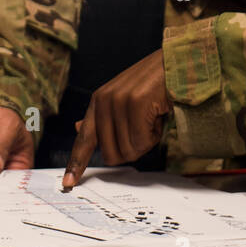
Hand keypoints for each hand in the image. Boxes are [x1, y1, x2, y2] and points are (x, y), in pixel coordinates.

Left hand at [62, 49, 169, 189]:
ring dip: (146, 141)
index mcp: (97, 102)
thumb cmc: (152, 84)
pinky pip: (142, 140)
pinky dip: (154, 135)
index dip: (76, 163)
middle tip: (144, 129)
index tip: (69, 183)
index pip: (83, 139)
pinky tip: (158, 116)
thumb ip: (101, 118)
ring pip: (128, 150)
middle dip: (132, 149)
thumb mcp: (122, 99)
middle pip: (110, 154)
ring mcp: (118, 101)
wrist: (177, 62)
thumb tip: (78, 129)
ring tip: (152, 118)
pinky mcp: (135, 103)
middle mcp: (103, 101)